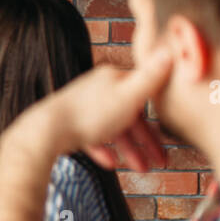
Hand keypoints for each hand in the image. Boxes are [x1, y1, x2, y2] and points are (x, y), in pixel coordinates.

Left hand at [23, 46, 173, 171]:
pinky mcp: (69, 124)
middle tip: (160, 162)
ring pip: (112, 129)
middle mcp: (97, 89)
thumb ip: (151, 77)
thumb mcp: (129, 95)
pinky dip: (102, 150)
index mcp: (112, 78)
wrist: (46, 130)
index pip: (144, 95)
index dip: (160, 116)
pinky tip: (111, 163)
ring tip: (141, 170)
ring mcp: (82, 107)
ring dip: (128, 150)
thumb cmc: (90, 113)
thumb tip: (170, 50)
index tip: (172, 135)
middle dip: (146, 140)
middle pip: (129, 115)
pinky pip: (90, 138)